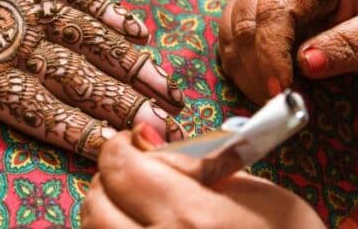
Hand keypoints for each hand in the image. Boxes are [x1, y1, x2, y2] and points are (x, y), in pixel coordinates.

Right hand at [0, 0, 186, 157]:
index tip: (116, 150)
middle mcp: (7, 42)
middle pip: (73, 84)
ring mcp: (23, 6)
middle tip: (165, 126)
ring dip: (126, 65)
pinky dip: (108, 12)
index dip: (74, 130)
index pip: (33, 109)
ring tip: (167, 87)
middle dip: (118, 105)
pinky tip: (141, 29)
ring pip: (86, 43)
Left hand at [83, 127, 323, 227]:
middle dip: (110, 183)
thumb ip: (198, 165)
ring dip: (110, 217)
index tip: (132, 145)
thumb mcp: (261, 195)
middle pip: (97, 206)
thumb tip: (146, 138)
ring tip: (141, 212)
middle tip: (135, 178)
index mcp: (193, 220)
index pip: (120, 167)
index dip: (120, 148)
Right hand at [217, 0, 357, 102]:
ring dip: (244, 65)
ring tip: (273, 95)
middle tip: (279, 102)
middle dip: (256, 64)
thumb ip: (353, 45)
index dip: (271, 51)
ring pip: (231, 24)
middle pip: (244, 14)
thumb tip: (306, 65)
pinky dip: (242, 59)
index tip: (281, 90)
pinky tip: (266, 80)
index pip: (276, 4)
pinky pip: (233, 29)